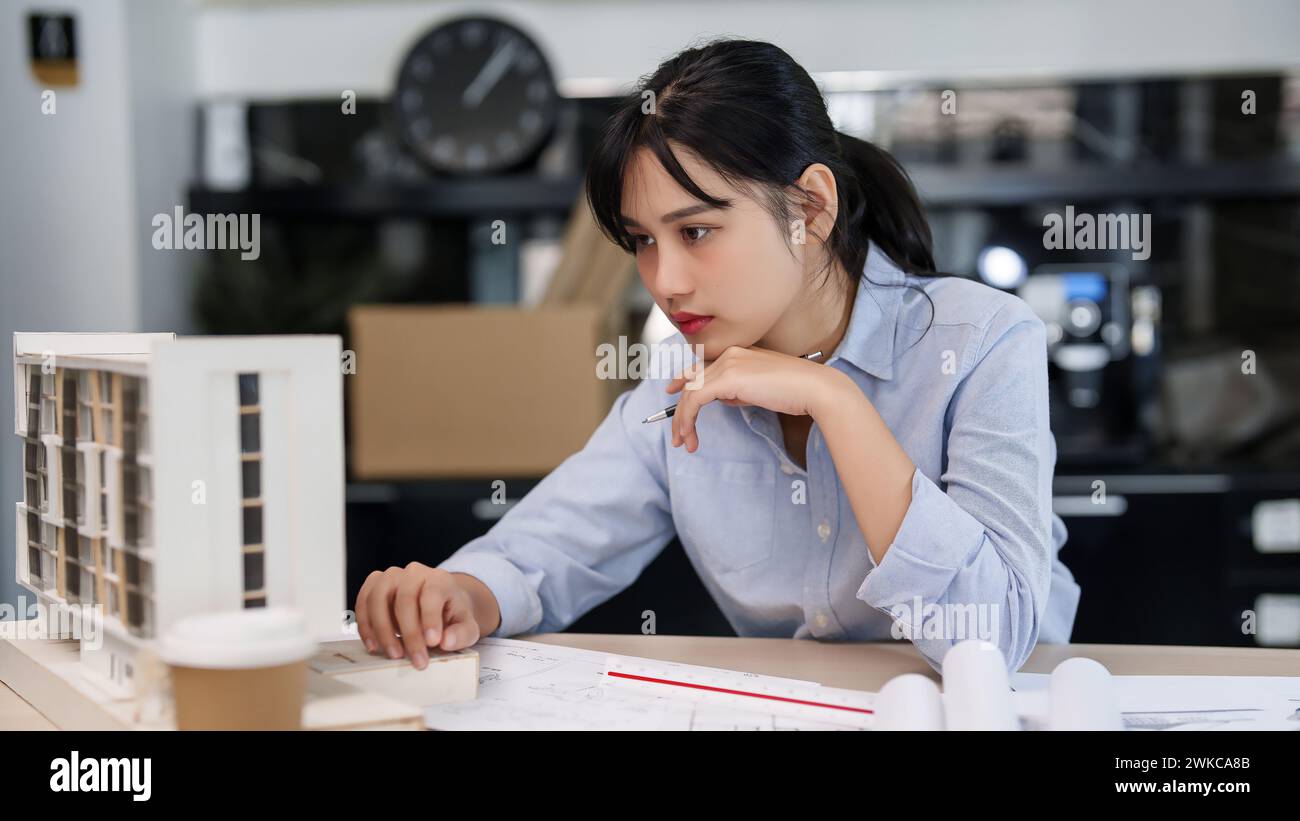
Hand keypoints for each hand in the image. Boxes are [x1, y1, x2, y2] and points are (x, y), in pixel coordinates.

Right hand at [354, 563, 495, 668]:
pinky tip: (374, 645)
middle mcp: (414, 573)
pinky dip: (365, 625)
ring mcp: (392, 576)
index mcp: (440, 579)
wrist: (438, 604)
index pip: (432, 594)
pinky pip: (363, 601)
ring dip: (382, 630)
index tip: (432, 642)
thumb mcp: (467, 626)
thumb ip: (462, 634)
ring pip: (378, 597)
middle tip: (416, 659)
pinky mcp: (375, 585)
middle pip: (405, 598)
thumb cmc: (451, 615)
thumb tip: (447, 641)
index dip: (430, 618)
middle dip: (409, 633)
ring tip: (393, 654)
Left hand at [665, 346, 846, 452]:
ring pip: (690, 392)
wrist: (814, 388)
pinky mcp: (727, 378)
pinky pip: (696, 399)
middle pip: (691, 381)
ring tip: (684, 442)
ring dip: (682, 420)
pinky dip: (688, 419)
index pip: (701, 364)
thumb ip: (738, 390)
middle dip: (679, 410)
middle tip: (677, 435)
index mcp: (737, 352)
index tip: (671, 390)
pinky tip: (691, 435)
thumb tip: (722, 398)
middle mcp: (729, 354)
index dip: (682, 378)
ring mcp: (727, 363)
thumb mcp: (759, 388)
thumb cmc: (795, 391)